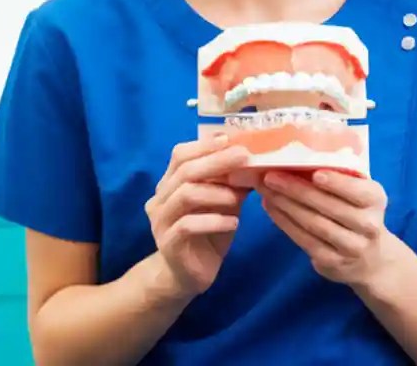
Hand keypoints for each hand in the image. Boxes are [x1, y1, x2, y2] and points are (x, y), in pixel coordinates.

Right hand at [144, 134, 250, 297]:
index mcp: (170, 183)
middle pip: (185, 171)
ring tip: (239, 199)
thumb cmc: (207, 234)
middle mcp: (160, 198)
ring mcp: (161, 221)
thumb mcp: (223, 204)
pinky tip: (233, 224)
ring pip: (185, 195)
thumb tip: (255, 159)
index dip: (205, 145)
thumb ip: (231, 183)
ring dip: (217, 192)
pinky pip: (188, 225)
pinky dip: (214, 221)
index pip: (181, 154)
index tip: (232, 140)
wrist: (187, 276)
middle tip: (244, 157)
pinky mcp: (168, 243)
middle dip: (216, 161)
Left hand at [259, 169, 393, 287]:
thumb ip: (341, 177)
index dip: (337, 183)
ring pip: (314, 223)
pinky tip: (271, 207)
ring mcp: (350, 247)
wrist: (371, 259)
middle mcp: (368, 225)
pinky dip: (284, 222)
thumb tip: (299, 156)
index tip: (315, 174)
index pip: (358, 191)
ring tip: (266, 190)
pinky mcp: (331, 262)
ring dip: (286, 205)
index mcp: (375, 200)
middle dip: (297, 190)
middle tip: (271, 176)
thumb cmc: (357, 212)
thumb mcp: (360, 193)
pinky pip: (304, 239)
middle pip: (329, 206)